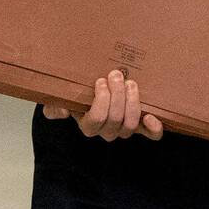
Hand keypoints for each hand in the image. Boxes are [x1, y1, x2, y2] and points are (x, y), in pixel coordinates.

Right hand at [42, 70, 163, 140]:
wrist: (92, 90)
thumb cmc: (76, 95)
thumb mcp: (59, 99)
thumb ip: (54, 106)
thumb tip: (60, 111)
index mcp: (88, 126)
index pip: (97, 118)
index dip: (102, 100)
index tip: (100, 80)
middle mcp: (107, 131)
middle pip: (116, 119)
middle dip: (117, 95)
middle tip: (116, 75)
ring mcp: (124, 128)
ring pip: (131, 123)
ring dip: (132, 102)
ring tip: (130, 83)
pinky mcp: (140, 125)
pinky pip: (150, 134)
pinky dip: (154, 127)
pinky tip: (152, 115)